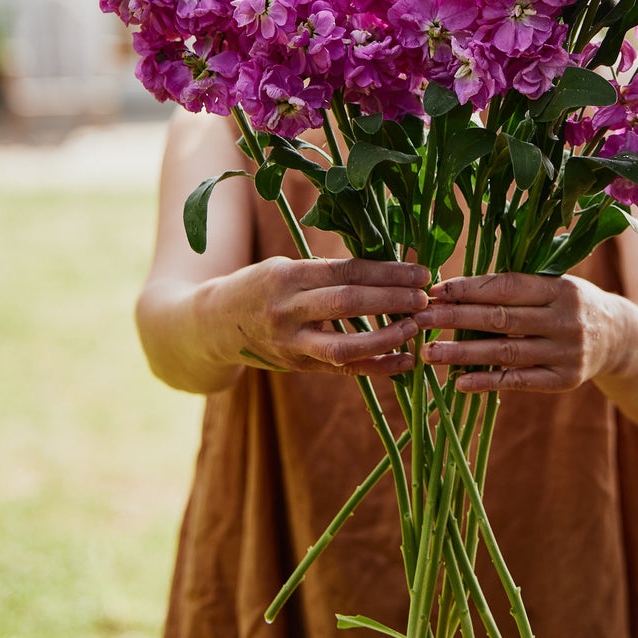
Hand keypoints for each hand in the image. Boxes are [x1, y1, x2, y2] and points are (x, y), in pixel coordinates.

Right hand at [214, 255, 429, 377]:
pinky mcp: (298, 367)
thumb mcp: (286, 268)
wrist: (213, 325)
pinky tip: (405, 361)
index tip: (420, 272)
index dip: (386, 272)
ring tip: (415, 327)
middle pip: (347, 304)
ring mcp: (291, 343)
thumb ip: (329, 272)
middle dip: (391, 300)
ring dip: (385, 338)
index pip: (345, 271)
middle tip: (424, 298)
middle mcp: (287, 310)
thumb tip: (390, 267)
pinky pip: (342, 370)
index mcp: (287, 276)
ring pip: (343, 346)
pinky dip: (377, 367)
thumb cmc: (260, 287)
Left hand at [415, 272, 623, 392]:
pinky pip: (519, 381)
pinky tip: (458, 382)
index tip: (436, 291)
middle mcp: (565, 319)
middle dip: (456, 318)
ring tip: (429, 353)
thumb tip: (453, 288)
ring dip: (462, 352)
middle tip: (420, 319)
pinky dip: (487, 381)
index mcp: (560, 288)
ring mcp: (566, 352)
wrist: (617, 337)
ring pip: (505, 352)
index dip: (470, 289)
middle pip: (501, 319)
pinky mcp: (564, 380)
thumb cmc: (569, 304)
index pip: (507, 287)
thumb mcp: (554, 285)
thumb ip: (514, 286)